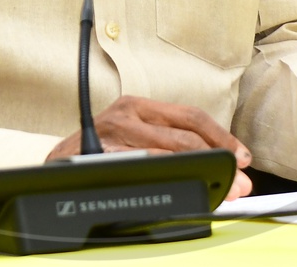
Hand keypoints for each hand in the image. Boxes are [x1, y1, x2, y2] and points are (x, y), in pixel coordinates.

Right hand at [46, 95, 254, 199]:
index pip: (191, 116)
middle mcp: (127, 115)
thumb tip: (218, 163)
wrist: (55, 165)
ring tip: (220, 189)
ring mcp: (113, 135)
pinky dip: (168, 180)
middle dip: (219, 158)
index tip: (241, 157)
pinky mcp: (101, 155)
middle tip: (238, 181)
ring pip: (168, 153)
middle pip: (185, 135)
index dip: (221, 137)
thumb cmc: (100, 151)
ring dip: (200, 173)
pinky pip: (142, 168)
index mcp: (139, 106)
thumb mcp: (133, 136)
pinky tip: (182, 189)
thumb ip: (169, 144)